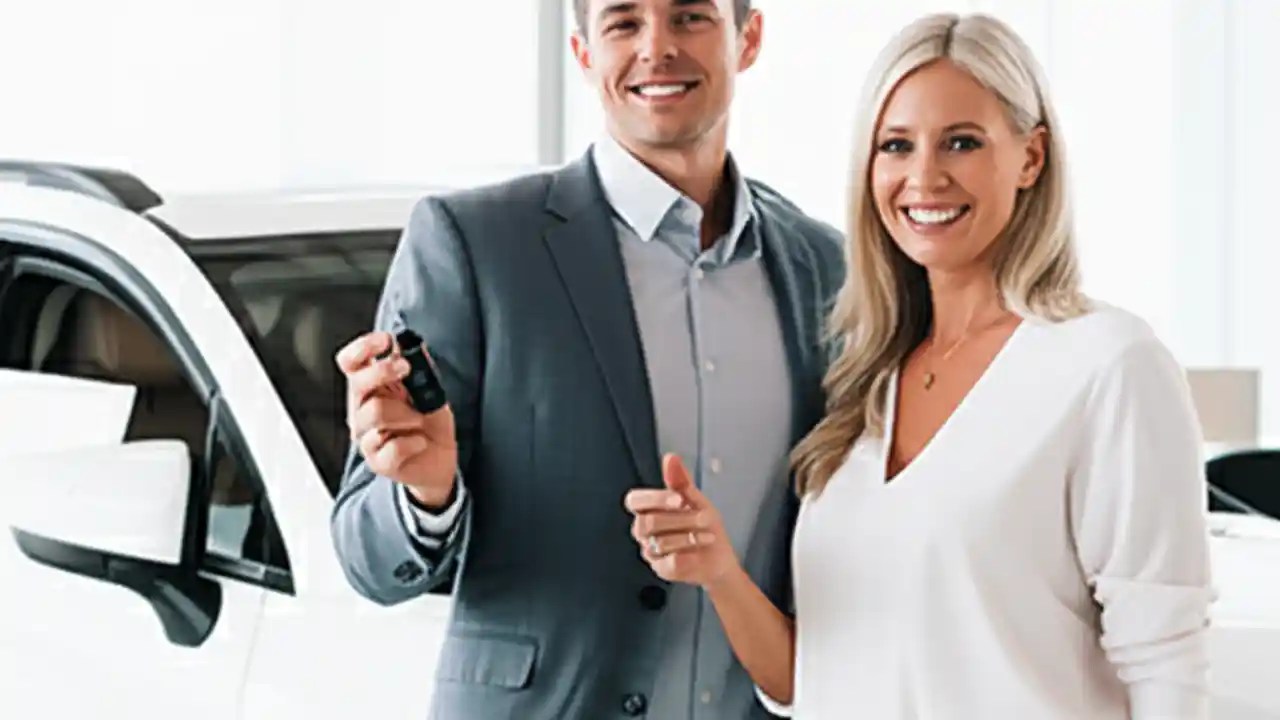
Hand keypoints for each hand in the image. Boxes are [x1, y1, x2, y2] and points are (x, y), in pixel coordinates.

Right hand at [335, 331, 456, 507]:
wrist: (440, 459)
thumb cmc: (429, 423)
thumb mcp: (429, 389)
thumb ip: (418, 368)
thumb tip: (409, 343)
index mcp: (370, 389)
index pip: (350, 363)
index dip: (363, 347)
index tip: (386, 340)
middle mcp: (362, 411)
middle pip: (357, 384)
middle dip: (383, 371)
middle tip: (407, 369)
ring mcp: (367, 437)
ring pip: (374, 413)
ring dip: (405, 412)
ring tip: (420, 418)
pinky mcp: (378, 462)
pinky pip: (392, 447)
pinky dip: (413, 442)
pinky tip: (420, 443)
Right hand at [624, 454, 740, 589]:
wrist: (719, 557)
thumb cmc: (704, 527)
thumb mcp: (696, 500)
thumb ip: (680, 481)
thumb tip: (670, 457)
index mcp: (649, 509)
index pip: (634, 501)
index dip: (654, 499)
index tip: (679, 499)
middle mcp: (645, 531)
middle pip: (646, 522)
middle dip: (679, 519)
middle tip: (704, 518)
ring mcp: (651, 551)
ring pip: (658, 542)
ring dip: (688, 536)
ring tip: (708, 535)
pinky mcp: (662, 569)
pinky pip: (669, 562)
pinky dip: (688, 555)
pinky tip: (699, 551)